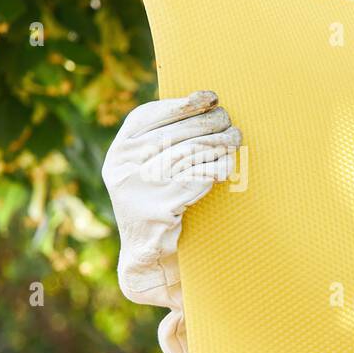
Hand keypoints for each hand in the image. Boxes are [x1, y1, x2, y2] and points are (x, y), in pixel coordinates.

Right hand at [101, 90, 240, 308]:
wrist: (148, 254)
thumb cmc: (158, 202)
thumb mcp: (149, 168)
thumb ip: (163, 142)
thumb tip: (203, 106)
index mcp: (118, 152)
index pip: (147, 116)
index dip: (181, 104)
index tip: (210, 98)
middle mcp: (122, 168)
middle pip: (173, 134)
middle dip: (207, 124)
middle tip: (230, 123)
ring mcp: (137, 189)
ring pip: (187, 155)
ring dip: (217, 144)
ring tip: (235, 140)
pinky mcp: (158, 209)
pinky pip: (195, 180)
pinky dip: (215, 170)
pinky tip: (227, 166)